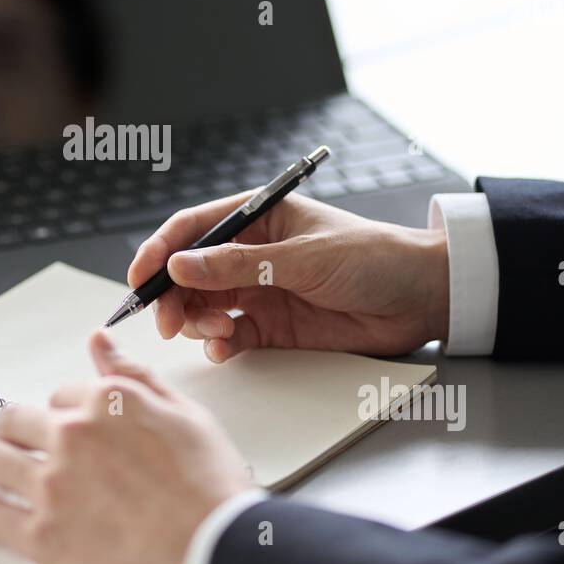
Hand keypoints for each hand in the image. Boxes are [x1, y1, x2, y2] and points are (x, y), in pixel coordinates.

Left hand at [0, 331, 252, 563]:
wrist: (217, 549)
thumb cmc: (211, 489)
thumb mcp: (184, 415)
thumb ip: (136, 376)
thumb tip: (101, 343)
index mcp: (107, 401)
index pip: (63, 392)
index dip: (62, 409)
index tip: (62, 423)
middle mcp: (73, 436)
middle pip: (13, 420)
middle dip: (6, 429)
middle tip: (3, 440)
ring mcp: (53, 486)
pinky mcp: (42, 534)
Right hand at [129, 191, 449, 359]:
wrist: (423, 299)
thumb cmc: (372, 257)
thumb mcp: (302, 257)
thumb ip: (238, 265)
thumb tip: (180, 265)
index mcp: (257, 217)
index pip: (192, 228)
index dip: (159, 251)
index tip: (139, 277)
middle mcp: (250, 253)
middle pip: (189, 272)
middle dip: (173, 296)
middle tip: (168, 321)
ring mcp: (260, 290)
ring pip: (204, 306)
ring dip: (197, 320)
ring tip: (215, 331)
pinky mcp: (272, 327)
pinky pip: (229, 335)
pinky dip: (218, 343)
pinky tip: (225, 346)